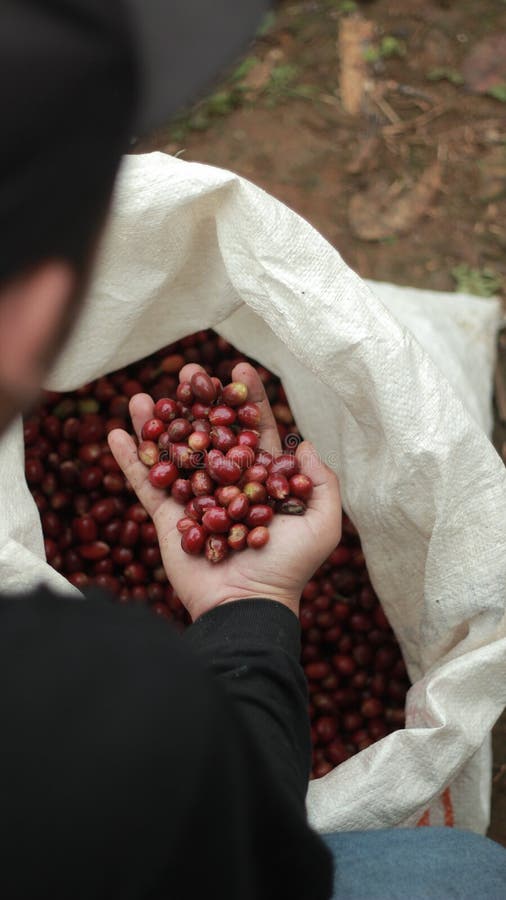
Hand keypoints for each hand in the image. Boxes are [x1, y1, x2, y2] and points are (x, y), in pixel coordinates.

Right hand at [108, 363, 341, 621]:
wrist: (249, 604)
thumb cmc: (289, 567)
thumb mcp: (322, 523)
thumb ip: (321, 481)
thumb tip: (302, 442)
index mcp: (260, 479)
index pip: (253, 429)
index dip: (248, 398)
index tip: (239, 367)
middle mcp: (225, 482)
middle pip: (209, 431)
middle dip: (197, 399)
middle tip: (187, 371)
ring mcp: (194, 498)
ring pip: (173, 452)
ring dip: (157, 423)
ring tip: (143, 396)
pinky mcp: (168, 517)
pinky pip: (146, 484)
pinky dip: (131, 459)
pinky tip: (117, 433)